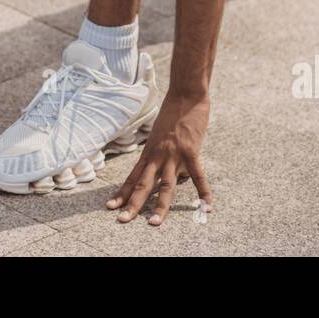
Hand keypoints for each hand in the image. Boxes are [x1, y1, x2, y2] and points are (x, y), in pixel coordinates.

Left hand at [106, 91, 211, 224]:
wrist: (185, 94)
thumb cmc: (174, 112)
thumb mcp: (161, 134)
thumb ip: (165, 154)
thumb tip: (178, 174)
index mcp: (149, 151)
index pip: (133, 176)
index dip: (122, 192)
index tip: (111, 206)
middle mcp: (157, 155)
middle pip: (143, 184)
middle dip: (133, 204)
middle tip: (122, 220)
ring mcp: (173, 154)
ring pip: (164, 185)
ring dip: (159, 206)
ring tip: (154, 223)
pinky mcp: (190, 151)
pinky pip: (197, 175)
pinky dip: (203, 191)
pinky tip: (207, 205)